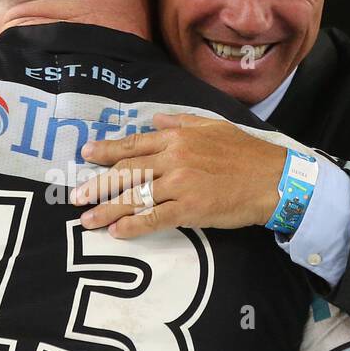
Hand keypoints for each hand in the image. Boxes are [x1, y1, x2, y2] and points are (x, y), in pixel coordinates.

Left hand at [69, 113, 287, 236]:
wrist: (274, 179)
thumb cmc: (246, 153)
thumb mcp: (213, 126)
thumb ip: (181, 122)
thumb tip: (157, 119)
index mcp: (177, 138)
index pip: (134, 144)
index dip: (107, 151)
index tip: (86, 154)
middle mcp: (174, 159)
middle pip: (126, 172)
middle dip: (98, 185)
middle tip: (76, 196)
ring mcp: (180, 185)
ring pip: (135, 197)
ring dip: (107, 209)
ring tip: (86, 220)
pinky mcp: (189, 210)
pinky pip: (154, 218)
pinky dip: (133, 226)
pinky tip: (116, 232)